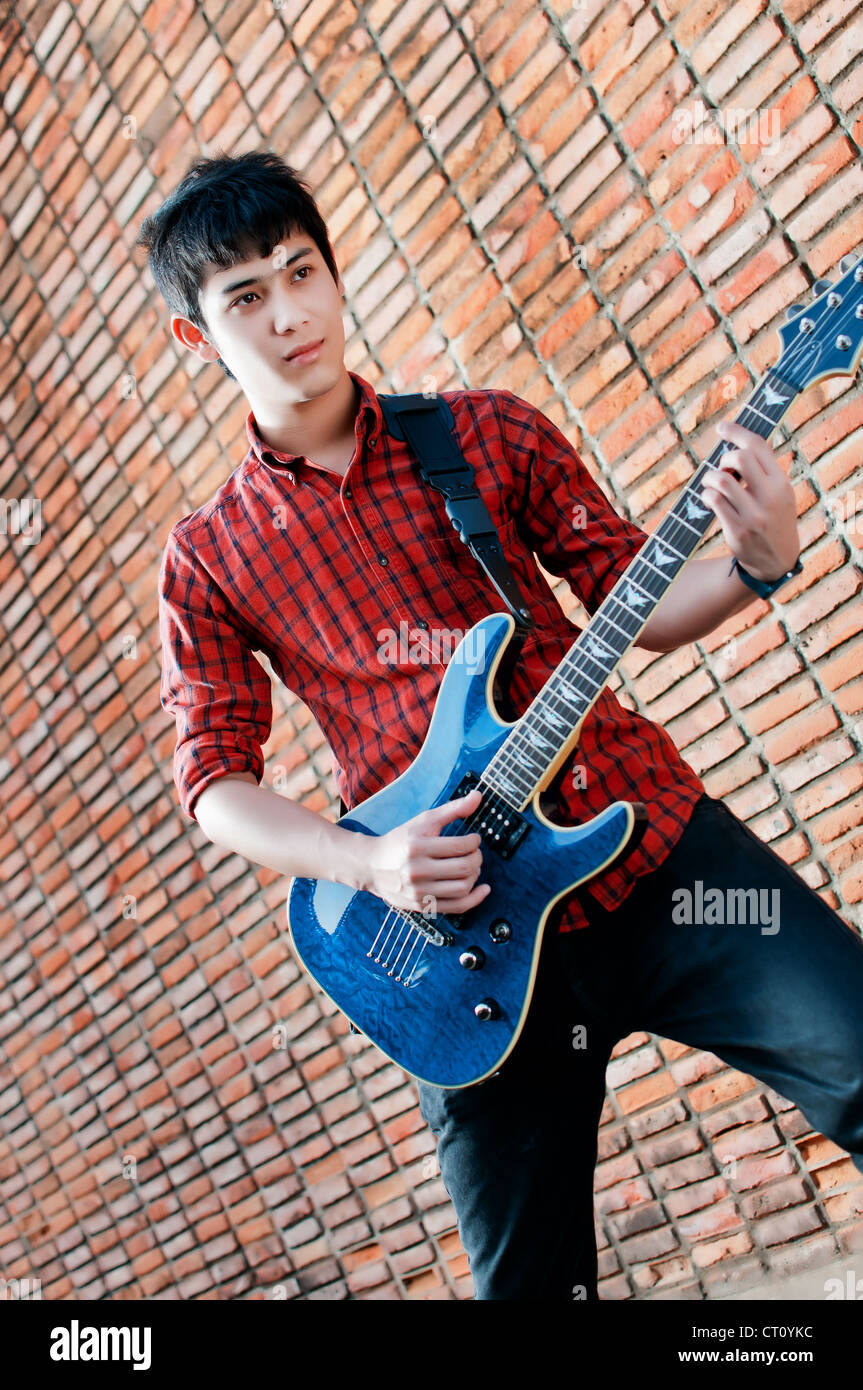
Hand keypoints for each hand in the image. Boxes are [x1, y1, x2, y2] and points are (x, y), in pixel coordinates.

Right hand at [359, 787, 490, 915]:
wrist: (371, 866)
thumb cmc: (401, 840)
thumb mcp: (424, 821)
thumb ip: (452, 809)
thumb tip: (478, 796)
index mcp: (417, 847)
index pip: (460, 846)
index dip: (474, 842)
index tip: (474, 839)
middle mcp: (417, 871)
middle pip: (464, 868)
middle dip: (477, 858)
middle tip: (475, 853)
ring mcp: (419, 891)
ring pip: (462, 888)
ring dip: (475, 875)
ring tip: (472, 867)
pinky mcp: (422, 906)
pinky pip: (456, 907)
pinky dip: (475, 899)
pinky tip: (483, 889)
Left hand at [701, 419, 799, 580]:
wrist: (777, 561)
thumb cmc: (773, 520)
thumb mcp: (779, 494)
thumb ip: (764, 471)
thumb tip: (740, 441)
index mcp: (782, 483)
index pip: (759, 446)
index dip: (737, 432)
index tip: (723, 427)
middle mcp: (770, 497)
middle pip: (739, 458)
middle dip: (724, 458)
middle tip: (722, 467)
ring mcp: (754, 515)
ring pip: (721, 480)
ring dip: (710, 477)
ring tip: (712, 483)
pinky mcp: (737, 530)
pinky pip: (714, 501)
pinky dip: (707, 495)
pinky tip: (710, 499)